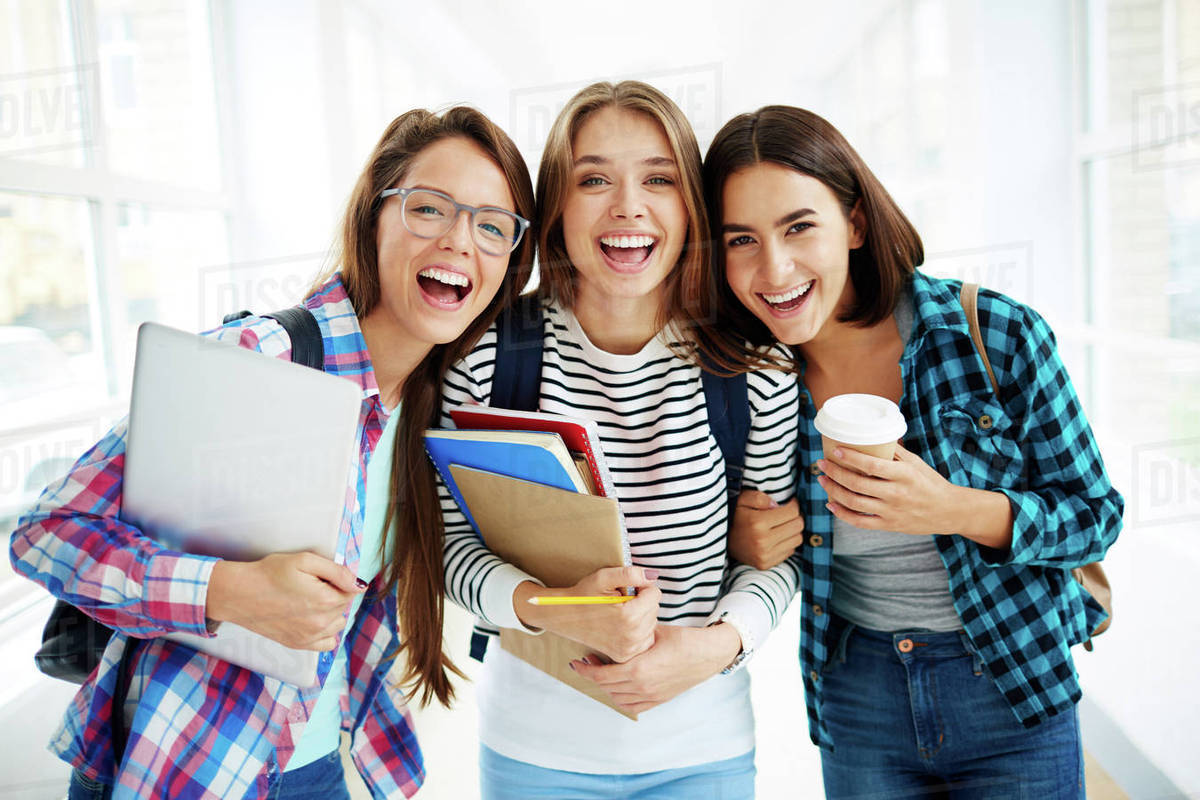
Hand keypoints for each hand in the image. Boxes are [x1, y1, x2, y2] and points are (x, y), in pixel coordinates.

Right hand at [207, 552, 365, 649]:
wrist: (239, 594)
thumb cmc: (270, 573)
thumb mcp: (305, 561)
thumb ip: (337, 572)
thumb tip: (359, 585)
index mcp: (326, 600)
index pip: (351, 590)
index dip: (338, 580)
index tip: (321, 576)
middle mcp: (321, 622)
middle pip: (344, 606)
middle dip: (334, 594)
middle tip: (309, 585)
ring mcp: (310, 637)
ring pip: (337, 623)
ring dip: (330, 612)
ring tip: (308, 601)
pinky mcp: (298, 644)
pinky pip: (326, 643)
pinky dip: (324, 632)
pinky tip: (311, 619)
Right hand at [514, 566, 660, 662]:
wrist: (565, 617)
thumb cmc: (584, 595)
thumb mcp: (603, 577)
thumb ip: (631, 574)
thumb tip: (653, 576)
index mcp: (628, 616)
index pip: (655, 594)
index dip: (641, 587)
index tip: (626, 590)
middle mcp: (631, 636)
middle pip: (655, 609)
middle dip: (642, 602)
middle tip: (620, 601)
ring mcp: (628, 649)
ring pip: (652, 624)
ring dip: (641, 616)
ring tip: (620, 613)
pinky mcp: (625, 656)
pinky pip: (645, 639)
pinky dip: (638, 631)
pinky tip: (623, 626)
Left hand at [570, 622, 741, 713]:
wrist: (709, 654)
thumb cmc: (683, 639)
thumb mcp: (654, 631)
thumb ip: (632, 633)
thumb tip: (613, 623)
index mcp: (638, 669)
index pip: (602, 675)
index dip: (586, 670)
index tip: (577, 661)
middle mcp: (642, 687)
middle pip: (606, 687)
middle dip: (592, 675)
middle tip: (586, 663)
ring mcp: (651, 696)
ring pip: (617, 698)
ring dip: (606, 687)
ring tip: (602, 672)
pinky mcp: (659, 700)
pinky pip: (633, 706)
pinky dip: (621, 699)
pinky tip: (619, 687)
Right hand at [728, 490, 805, 569]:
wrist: (721, 540)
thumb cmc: (734, 515)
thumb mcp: (742, 499)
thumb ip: (760, 497)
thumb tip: (777, 505)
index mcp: (758, 523)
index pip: (792, 512)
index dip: (794, 504)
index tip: (789, 502)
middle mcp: (763, 541)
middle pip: (798, 526)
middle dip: (796, 517)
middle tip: (788, 513)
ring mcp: (764, 555)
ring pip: (797, 539)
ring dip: (793, 530)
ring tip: (782, 525)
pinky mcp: (765, 564)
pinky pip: (790, 551)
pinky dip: (787, 543)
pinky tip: (776, 537)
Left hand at [817, 444, 959, 534]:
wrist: (948, 511)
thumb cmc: (930, 483)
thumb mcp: (916, 463)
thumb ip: (895, 452)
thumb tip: (872, 437)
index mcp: (904, 475)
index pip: (871, 465)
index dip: (850, 458)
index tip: (835, 450)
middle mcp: (896, 494)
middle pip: (857, 484)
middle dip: (834, 473)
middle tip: (821, 464)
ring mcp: (891, 512)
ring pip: (854, 502)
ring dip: (833, 491)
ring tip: (823, 480)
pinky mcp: (889, 526)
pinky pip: (859, 522)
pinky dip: (842, 514)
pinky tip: (831, 504)